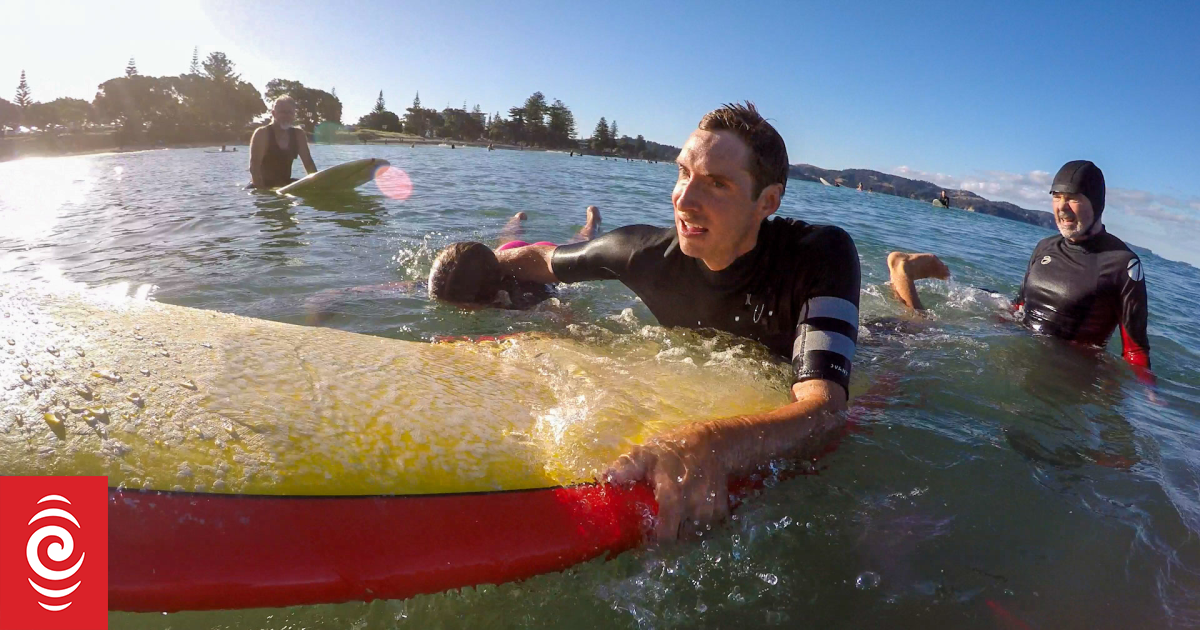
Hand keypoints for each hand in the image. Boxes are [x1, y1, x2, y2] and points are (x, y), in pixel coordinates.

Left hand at [604, 426, 730, 540]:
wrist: (715, 443)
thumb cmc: (675, 448)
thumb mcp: (646, 453)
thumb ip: (626, 468)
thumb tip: (604, 478)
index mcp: (673, 498)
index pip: (665, 536)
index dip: (654, 540)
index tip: (647, 534)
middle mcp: (693, 509)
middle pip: (678, 539)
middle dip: (669, 535)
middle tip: (660, 524)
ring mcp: (709, 512)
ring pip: (692, 535)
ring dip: (683, 531)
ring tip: (676, 517)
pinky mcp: (720, 512)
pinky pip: (706, 529)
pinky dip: (697, 525)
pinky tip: (690, 511)